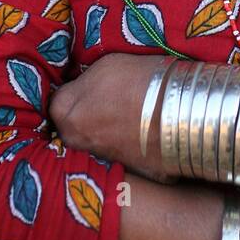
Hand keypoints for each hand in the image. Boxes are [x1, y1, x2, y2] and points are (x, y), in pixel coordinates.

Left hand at [48, 52, 176, 183]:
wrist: (181, 112)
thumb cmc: (141, 80)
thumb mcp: (104, 66)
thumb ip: (85, 82)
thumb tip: (85, 89)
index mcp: (64, 112)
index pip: (59, 100)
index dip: (77, 91)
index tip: (92, 86)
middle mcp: (74, 142)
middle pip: (73, 125)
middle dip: (86, 115)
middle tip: (109, 102)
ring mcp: (97, 160)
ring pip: (94, 142)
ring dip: (104, 132)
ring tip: (127, 117)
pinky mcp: (123, 173)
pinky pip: (116, 156)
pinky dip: (124, 147)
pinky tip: (139, 134)